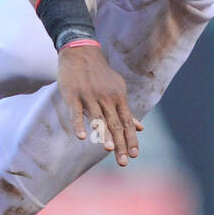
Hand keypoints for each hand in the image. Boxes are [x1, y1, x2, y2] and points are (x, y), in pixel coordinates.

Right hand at [56, 45, 142, 165]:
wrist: (80, 52)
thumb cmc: (99, 75)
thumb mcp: (117, 89)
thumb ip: (126, 110)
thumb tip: (141, 128)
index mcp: (118, 97)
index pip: (127, 121)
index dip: (131, 138)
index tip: (134, 155)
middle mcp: (106, 98)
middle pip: (114, 123)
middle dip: (120, 143)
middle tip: (123, 162)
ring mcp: (89, 96)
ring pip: (97, 118)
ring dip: (103, 134)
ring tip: (109, 149)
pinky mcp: (73, 95)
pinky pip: (76, 112)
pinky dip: (79, 124)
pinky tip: (82, 136)